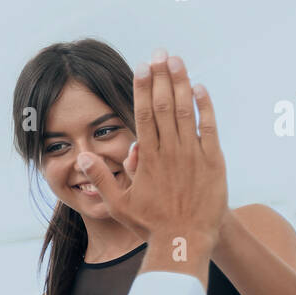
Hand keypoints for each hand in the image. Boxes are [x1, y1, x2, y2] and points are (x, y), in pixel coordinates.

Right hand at [79, 51, 226, 248]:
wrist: (185, 241)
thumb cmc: (150, 225)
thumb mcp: (118, 204)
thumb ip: (101, 178)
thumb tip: (82, 156)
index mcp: (146, 158)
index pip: (142, 114)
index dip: (142, 88)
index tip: (141, 67)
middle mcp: (169, 151)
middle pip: (163, 105)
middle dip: (161, 76)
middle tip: (159, 53)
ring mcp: (192, 154)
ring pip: (185, 111)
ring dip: (181, 83)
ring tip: (177, 60)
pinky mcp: (212, 162)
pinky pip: (208, 128)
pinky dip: (204, 106)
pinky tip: (200, 88)